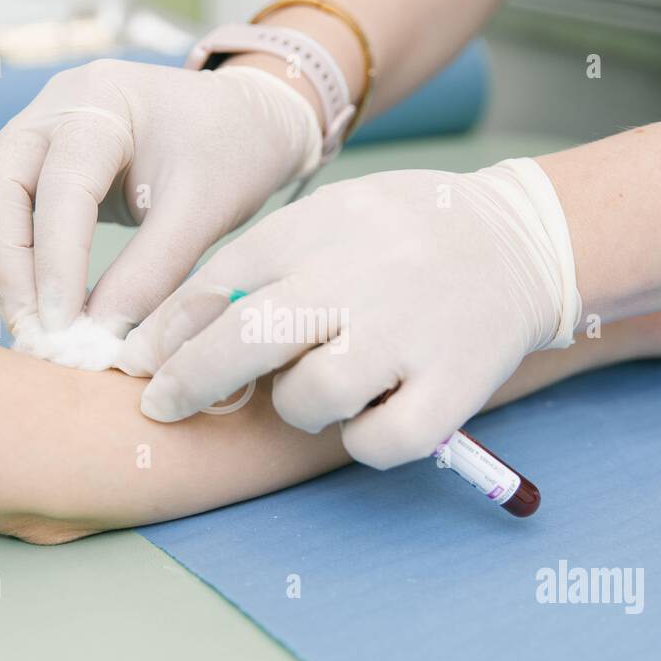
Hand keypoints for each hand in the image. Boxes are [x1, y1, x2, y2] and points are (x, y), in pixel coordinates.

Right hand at [0, 58, 320, 358]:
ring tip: (32, 331)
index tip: (63, 325)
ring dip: (2, 271)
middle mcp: (55, 106)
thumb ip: (153, 270)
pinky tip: (38, 309)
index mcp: (101, 99)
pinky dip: (15, 264)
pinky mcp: (38, 163)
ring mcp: (38, 131)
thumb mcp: (204, 209)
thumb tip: (99, 335)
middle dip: (7, 266)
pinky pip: (6, 215)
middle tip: (32, 332)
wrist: (244, 120)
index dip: (57, 260)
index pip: (61, 184)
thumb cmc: (232, 152)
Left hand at [121, 159, 581, 468]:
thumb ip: (258, 263)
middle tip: (163, 405)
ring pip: (309, 399)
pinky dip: (362, 438)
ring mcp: (410, 333)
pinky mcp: (453, 388)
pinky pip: (375, 443)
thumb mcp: (330, 218)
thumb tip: (167, 331)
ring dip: (297, 406)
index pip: (220, 282)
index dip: (166, 332)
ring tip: (322, 386)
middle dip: (190, 381)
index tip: (139, 365)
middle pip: (248, 337)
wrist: (521, 240)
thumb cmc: (403, 236)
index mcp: (324, 226)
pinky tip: (374, 410)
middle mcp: (362, 275)